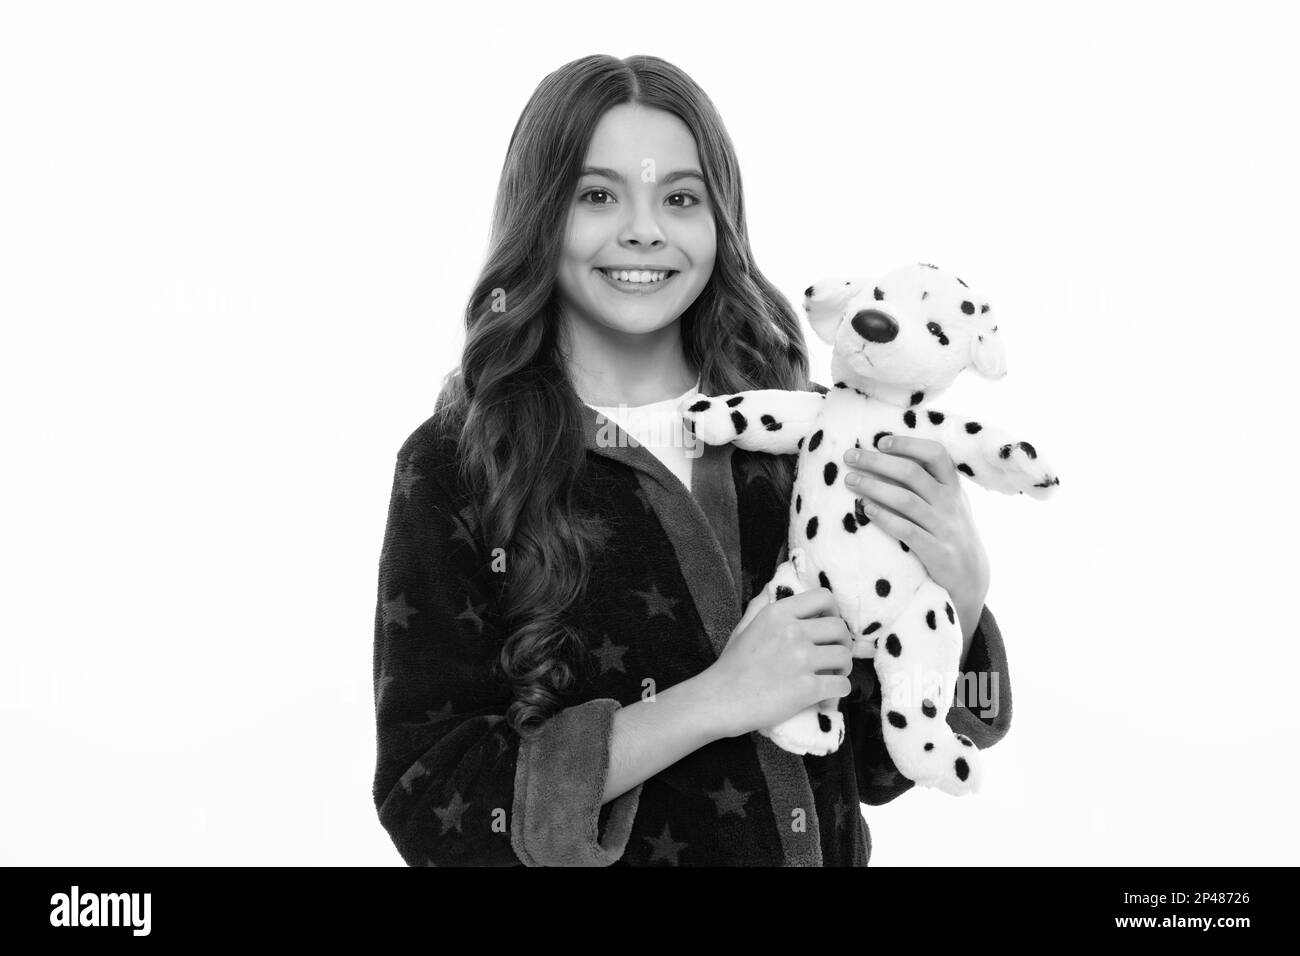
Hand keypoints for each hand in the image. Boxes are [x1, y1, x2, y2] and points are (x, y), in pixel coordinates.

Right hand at [703, 588, 853, 738]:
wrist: (720, 701)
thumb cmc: (732, 665)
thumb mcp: (744, 627)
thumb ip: (761, 605)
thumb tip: (772, 586)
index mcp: (778, 613)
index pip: (824, 597)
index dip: (834, 611)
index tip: (829, 626)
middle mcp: (792, 631)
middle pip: (839, 628)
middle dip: (843, 642)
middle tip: (834, 654)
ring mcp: (801, 660)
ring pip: (844, 657)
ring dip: (842, 668)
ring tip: (832, 675)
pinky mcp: (807, 688)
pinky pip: (842, 685)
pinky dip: (839, 690)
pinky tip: (827, 694)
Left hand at [842, 436, 989, 612]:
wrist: (971, 576)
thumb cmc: (949, 532)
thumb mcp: (948, 503)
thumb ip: (928, 483)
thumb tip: (887, 458)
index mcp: (953, 486)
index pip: (935, 453)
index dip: (908, 444)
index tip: (880, 441)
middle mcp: (950, 503)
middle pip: (912, 473)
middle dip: (877, 462)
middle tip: (850, 457)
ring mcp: (944, 528)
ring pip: (906, 500)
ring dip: (874, 487)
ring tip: (850, 481)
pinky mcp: (937, 552)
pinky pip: (907, 531)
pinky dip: (885, 518)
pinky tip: (866, 510)